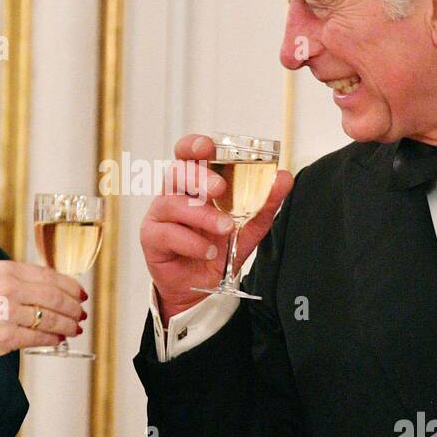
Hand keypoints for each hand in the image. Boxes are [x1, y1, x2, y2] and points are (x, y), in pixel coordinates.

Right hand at [0, 260, 85, 372]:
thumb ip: (15, 281)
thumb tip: (52, 289)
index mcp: (3, 269)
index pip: (49, 275)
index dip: (70, 287)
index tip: (80, 294)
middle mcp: (6, 287)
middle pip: (55, 296)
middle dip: (74, 307)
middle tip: (82, 314)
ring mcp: (5, 312)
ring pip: (50, 318)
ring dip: (68, 325)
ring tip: (75, 328)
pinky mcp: (4, 337)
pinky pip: (39, 337)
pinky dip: (54, 339)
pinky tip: (59, 340)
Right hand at [140, 133, 293, 320]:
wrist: (200, 290)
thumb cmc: (216, 251)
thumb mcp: (247, 228)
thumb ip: (264, 204)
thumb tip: (284, 178)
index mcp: (194, 185)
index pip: (187, 155)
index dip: (193, 145)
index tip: (208, 147)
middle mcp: (174, 195)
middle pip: (176, 172)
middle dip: (198, 177)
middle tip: (220, 188)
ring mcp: (160, 216)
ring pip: (172, 203)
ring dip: (201, 215)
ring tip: (225, 228)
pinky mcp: (152, 238)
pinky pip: (167, 233)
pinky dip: (192, 243)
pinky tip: (208, 251)